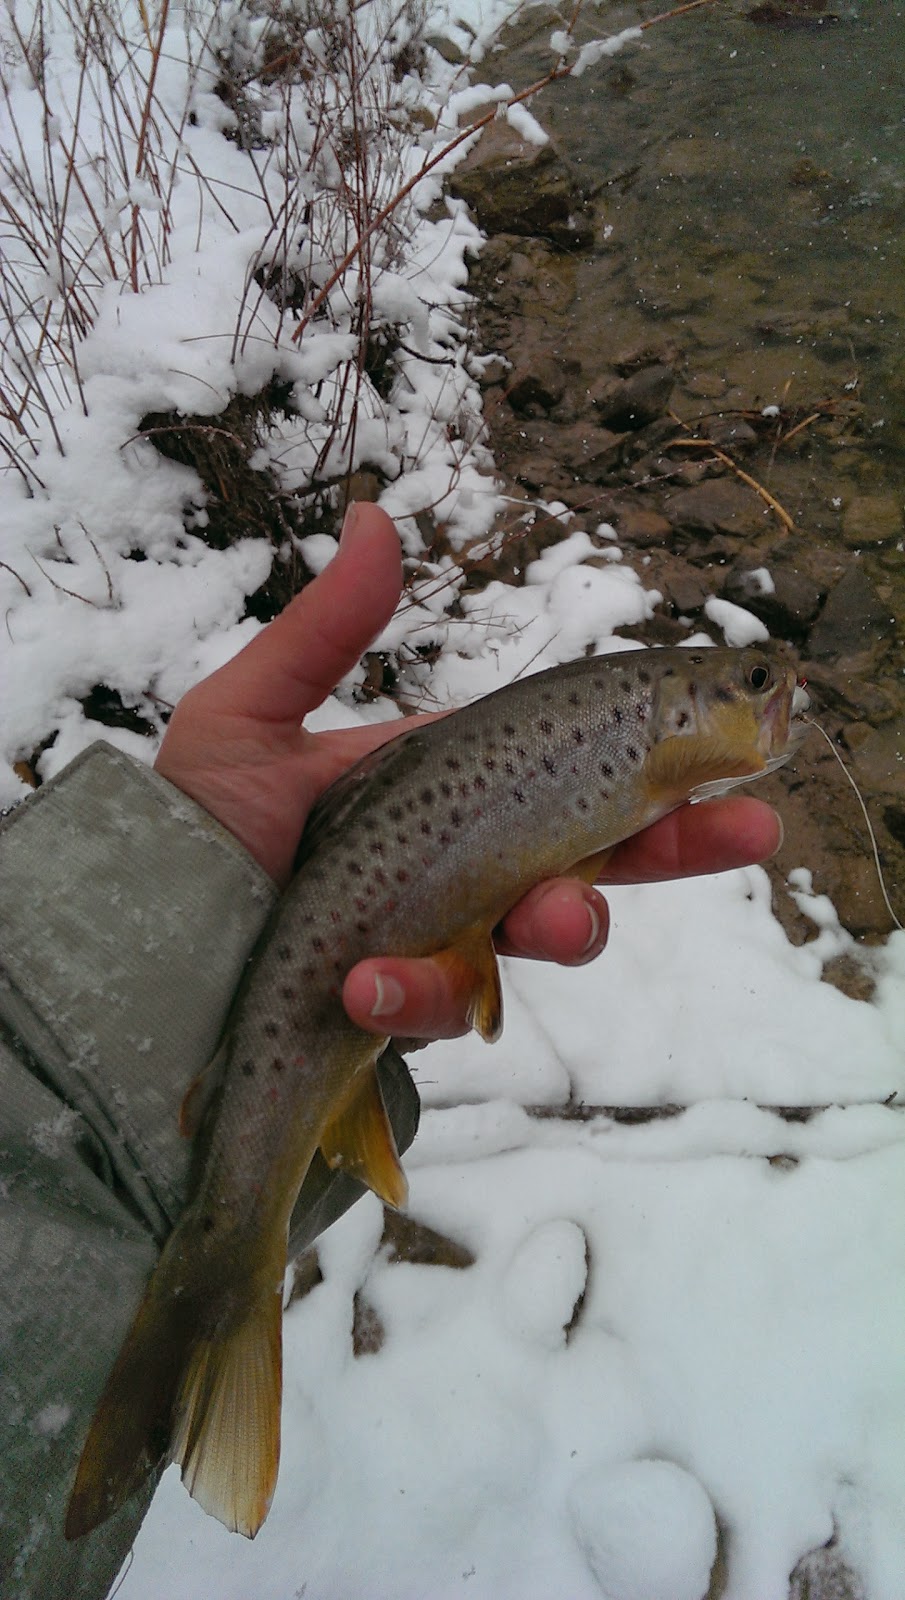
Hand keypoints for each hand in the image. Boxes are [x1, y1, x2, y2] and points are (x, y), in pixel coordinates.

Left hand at [156, 503, 781, 1040]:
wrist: (130, 946)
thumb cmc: (186, 830)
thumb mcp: (246, 718)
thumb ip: (323, 632)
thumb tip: (374, 513)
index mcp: (443, 789)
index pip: (564, 776)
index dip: (647, 771)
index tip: (725, 758)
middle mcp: (457, 865)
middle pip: (593, 859)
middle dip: (673, 848)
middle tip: (749, 828)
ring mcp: (440, 939)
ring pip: (540, 938)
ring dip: (557, 927)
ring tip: (543, 918)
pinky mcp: (405, 1007)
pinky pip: (445, 1006)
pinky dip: (417, 993)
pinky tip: (367, 982)